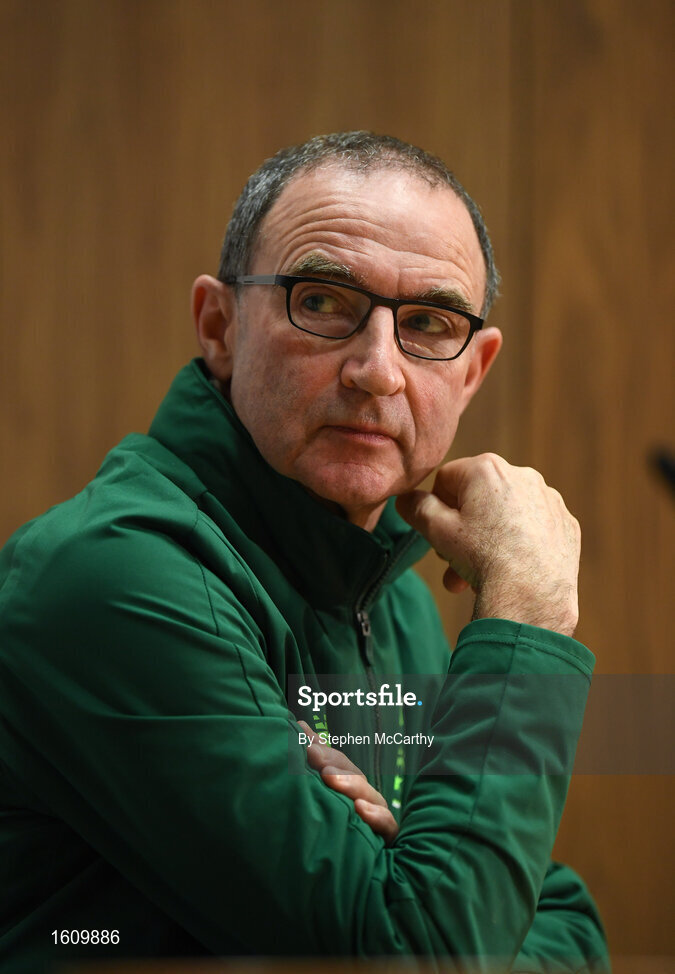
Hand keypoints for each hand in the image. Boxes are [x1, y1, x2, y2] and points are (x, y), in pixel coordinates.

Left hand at [298, 721, 398, 843]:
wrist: (352, 868)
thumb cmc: (338, 826)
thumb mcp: (325, 790)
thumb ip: (315, 758)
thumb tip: (300, 726)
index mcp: (349, 784)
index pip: (338, 763)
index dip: (321, 751)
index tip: (303, 741)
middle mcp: (364, 796)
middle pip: (353, 775)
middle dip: (333, 764)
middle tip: (312, 755)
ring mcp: (377, 814)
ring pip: (369, 795)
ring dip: (350, 785)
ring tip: (330, 779)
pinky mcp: (387, 836)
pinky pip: (386, 825)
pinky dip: (374, 816)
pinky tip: (359, 809)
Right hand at [396, 453, 580, 635]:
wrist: (532, 594)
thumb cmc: (482, 556)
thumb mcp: (436, 530)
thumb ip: (416, 507)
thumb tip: (405, 498)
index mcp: (487, 468)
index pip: (447, 478)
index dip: (436, 506)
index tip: (437, 532)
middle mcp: (522, 475)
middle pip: (478, 497)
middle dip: (462, 529)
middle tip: (453, 559)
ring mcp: (549, 499)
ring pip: (506, 514)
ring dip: (488, 539)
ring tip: (477, 573)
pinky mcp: (566, 524)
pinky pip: (533, 528)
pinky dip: (520, 544)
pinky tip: (511, 569)